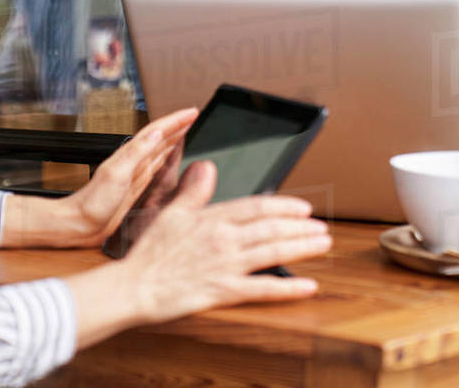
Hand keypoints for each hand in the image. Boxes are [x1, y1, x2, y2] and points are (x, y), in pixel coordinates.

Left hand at [56, 107, 195, 246]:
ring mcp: (135, 174)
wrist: (79, 223)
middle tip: (194, 117)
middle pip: (161, 137)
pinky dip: (167, 159)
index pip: (157, 131)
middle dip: (178, 126)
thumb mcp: (116, 174)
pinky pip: (157, 167)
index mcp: (130, 155)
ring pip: (160, 150)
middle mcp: (134, 162)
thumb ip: (135, 152)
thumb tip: (155, 134)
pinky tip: (171, 158)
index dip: (175, 121)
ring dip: (174, 139)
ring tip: (187, 130)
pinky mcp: (136, 187)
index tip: (192, 112)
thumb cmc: (93, 202)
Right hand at [64, 161, 330, 347]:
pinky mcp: (223, 291)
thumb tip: (206, 167)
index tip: (303, 208)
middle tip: (323, 228)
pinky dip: (288, 288)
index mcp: (212, 218)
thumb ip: (193, 191)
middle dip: (301, 227)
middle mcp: (223, 239)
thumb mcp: (170, 213)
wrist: (135, 287)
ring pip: (273, 253)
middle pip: (271, 228)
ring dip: (302, 248)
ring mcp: (225, 265)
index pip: (257, 206)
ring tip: (323, 246)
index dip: (284, 205)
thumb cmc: (150, 253)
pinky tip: (308, 286)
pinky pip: (262, 290)